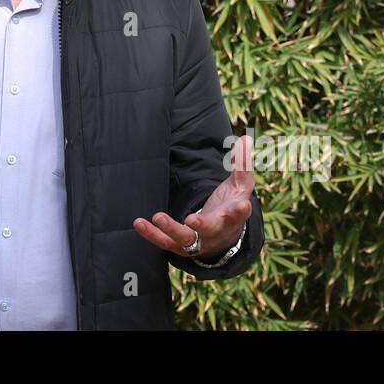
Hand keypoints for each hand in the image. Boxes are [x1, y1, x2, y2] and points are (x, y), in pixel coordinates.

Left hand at [133, 134, 254, 260]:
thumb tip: (245, 138)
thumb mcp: (240, 185)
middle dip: (200, 225)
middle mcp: (216, 231)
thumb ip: (242, 163)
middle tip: (191, 220)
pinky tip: (139, 223)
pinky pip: (165, 242)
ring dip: (171, 229)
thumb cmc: (232, 205)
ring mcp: (198, 240)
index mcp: (233, 216)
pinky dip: (152, 234)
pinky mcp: (181, 245)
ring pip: (185, 239)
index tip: (242, 206)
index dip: (240, 210)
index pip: (239, 213)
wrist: (225, 237)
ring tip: (158, 217)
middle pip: (210, 229)